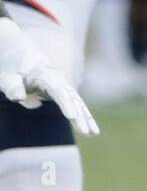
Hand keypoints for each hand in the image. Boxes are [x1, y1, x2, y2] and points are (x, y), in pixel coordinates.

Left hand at [0, 18, 97, 135]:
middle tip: (85, 132)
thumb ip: (12, 86)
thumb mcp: (6, 76)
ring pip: (78, 103)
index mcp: (44, 75)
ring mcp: (63, 86)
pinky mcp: (64, 93)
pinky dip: (84, 116)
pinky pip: (77, 105)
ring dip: (86, 118)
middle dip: (80, 116)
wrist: (20, 55)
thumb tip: (19, 98)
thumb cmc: (12, 68)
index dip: (66, 103)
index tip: (72, 116)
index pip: (58, 90)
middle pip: (72, 99)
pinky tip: (92, 129)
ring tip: (94, 134)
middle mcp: (58, 80)